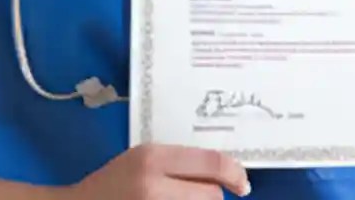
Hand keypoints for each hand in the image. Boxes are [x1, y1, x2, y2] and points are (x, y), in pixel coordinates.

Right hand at [58, 144, 250, 198]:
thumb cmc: (112, 183)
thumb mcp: (143, 160)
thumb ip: (180, 164)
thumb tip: (223, 174)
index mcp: (152, 158)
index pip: (211, 164)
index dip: (235, 173)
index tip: (242, 183)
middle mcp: (152, 186)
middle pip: (211, 195)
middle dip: (213, 196)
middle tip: (204, 195)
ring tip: (181, 199)